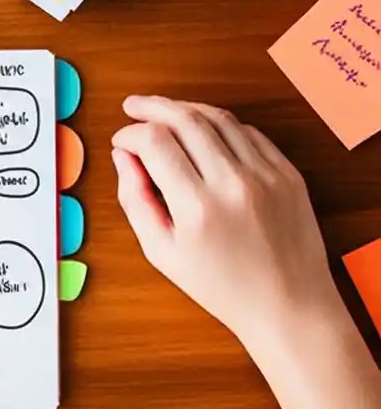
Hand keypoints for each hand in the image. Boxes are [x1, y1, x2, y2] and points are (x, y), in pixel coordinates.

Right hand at [111, 96, 347, 353]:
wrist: (287, 303)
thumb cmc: (221, 285)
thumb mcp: (161, 252)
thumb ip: (135, 200)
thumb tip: (123, 157)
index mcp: (197, 207)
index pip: (154, 143)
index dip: (130, 134)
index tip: (121, 141)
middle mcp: (233, 183)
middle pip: (185, 119)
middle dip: (152, 107)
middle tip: (133, 106)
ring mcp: (266, 174)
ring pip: (218, 118)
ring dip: (186, 109)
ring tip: (165, 112)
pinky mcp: (287, 172)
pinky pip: (248, 133)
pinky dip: (220, 125)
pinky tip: (203, 132)